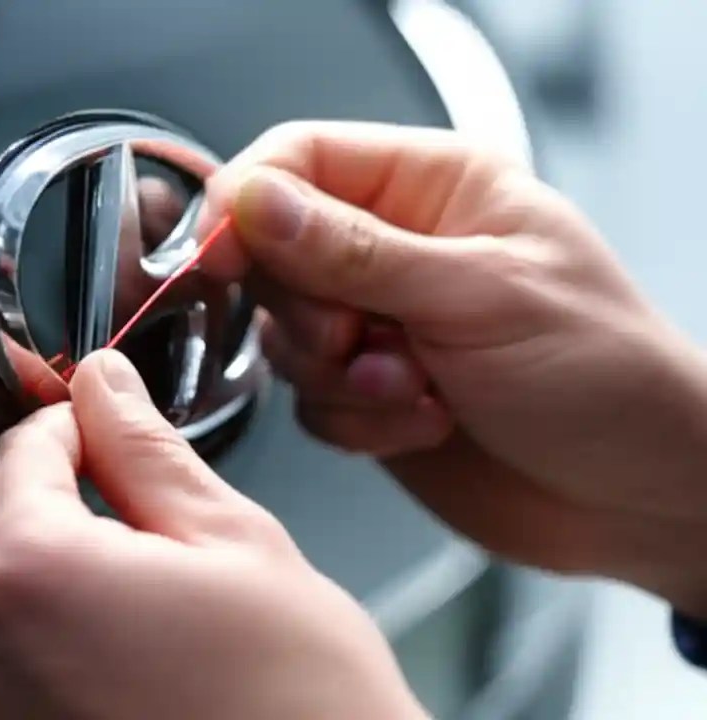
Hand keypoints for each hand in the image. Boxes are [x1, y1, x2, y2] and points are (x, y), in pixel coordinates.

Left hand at [0, 351, 425, 719]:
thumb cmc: (302, 707)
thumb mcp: (233, 543)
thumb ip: (144, 449)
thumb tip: (101, 382)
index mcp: (24, 573)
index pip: (18, 449)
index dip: (77, 429)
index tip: (121, 438)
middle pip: (7, 532)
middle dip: (76, 519)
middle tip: (169, 556)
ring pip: (12, 606)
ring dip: (71, 594)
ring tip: (164, 632)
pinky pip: (13, 677)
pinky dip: (63, 661)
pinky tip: (139, 680)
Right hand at [200, 121, 706, 614]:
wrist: (637, 496)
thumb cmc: (606, 373)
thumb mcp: (477, 295)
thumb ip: (353, 251)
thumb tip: (256, 202)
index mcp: (433, 187)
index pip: (299, 159)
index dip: (249, 204)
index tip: (225, 256)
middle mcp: (397, 248)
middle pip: (274, 252)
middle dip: (308, 312)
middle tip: (359, 337)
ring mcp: (379, 322)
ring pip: (285, 335)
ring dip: (341, 378)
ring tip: (416, 388)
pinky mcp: (368, 392)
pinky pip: (308, 401)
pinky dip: (355, 422)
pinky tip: (424, 423)